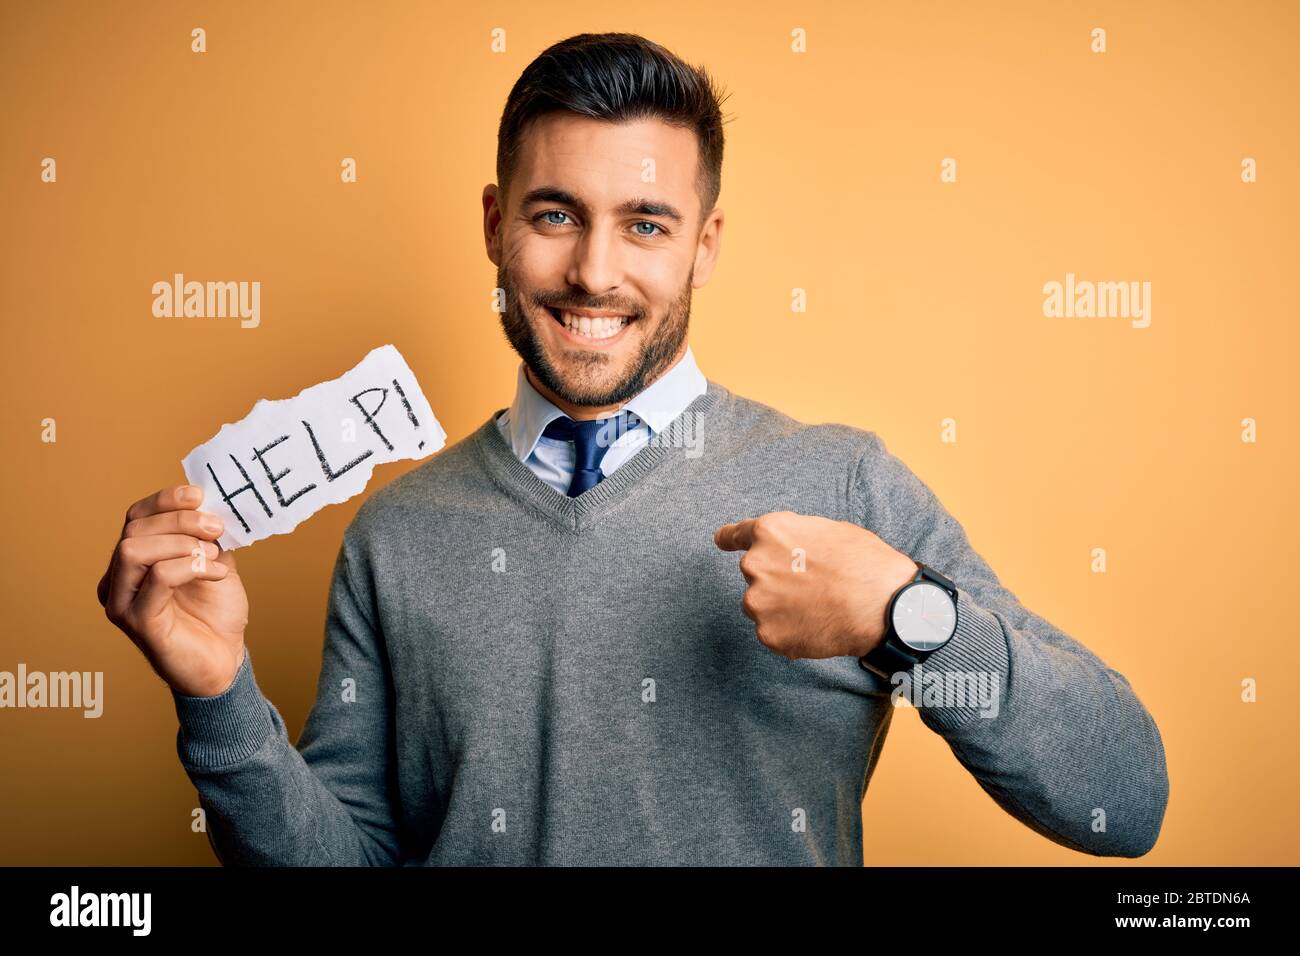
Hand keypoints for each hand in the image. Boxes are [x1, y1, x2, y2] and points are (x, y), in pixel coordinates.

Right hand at [97, 484, 248, 696]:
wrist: (225, 660)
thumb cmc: (215, 614)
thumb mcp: (214, 562)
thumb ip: (206, 536)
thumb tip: (210, 503)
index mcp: (133, 562)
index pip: (135, 517)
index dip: (164, 500)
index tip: (198, 494)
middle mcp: (118, 580)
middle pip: (134, 530)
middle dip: (180, 521)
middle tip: (216, 528)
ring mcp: (123, 603)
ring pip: (133, 550)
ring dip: (181, 543)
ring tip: (214, 555)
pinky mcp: (139, 622)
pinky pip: (157, 579)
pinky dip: (191, 567)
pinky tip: (217, 573)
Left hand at [713, 510, 918, 659]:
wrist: (883, 604)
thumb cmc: (865, 564)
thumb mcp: (828, 531)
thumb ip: (795, 540)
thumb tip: (789, 550)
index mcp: (770, 533)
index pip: (737, 535)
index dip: (729, 538)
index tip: (721, 540)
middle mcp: (755, 565)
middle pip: (756, 576)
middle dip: (778, 582)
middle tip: (814, 588)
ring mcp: (758, 602)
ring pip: (763, 607)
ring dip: (783, 609)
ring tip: (820, 609)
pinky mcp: (768, 634)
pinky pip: (774, 634)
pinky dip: (792, 634)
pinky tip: (818, 627)